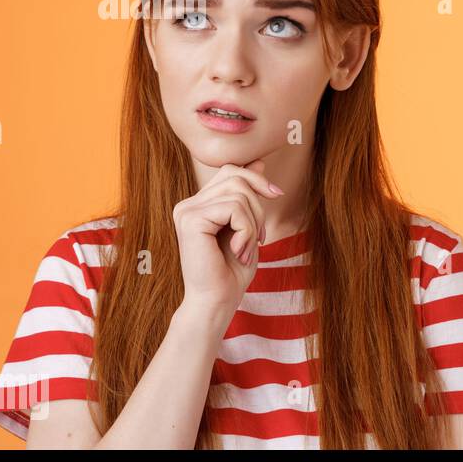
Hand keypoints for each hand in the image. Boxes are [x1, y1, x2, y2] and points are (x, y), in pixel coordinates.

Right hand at [171, 159, 283, 320]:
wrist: (217, 301)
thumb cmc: (232, 271)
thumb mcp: (247, 226)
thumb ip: (248, 196)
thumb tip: (258, 161)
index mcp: (198, 205)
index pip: (230, 171)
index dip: (256, 177)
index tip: (276, 194)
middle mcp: (188, 204)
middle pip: (236, 176)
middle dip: (259, 205)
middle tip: (260, 236)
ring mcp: (186, 210)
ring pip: (239, 193)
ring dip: (254, 223)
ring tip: (248, 247)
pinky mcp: (191, 220)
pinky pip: (234, 208)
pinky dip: (247, 230)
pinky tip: (239, 250)